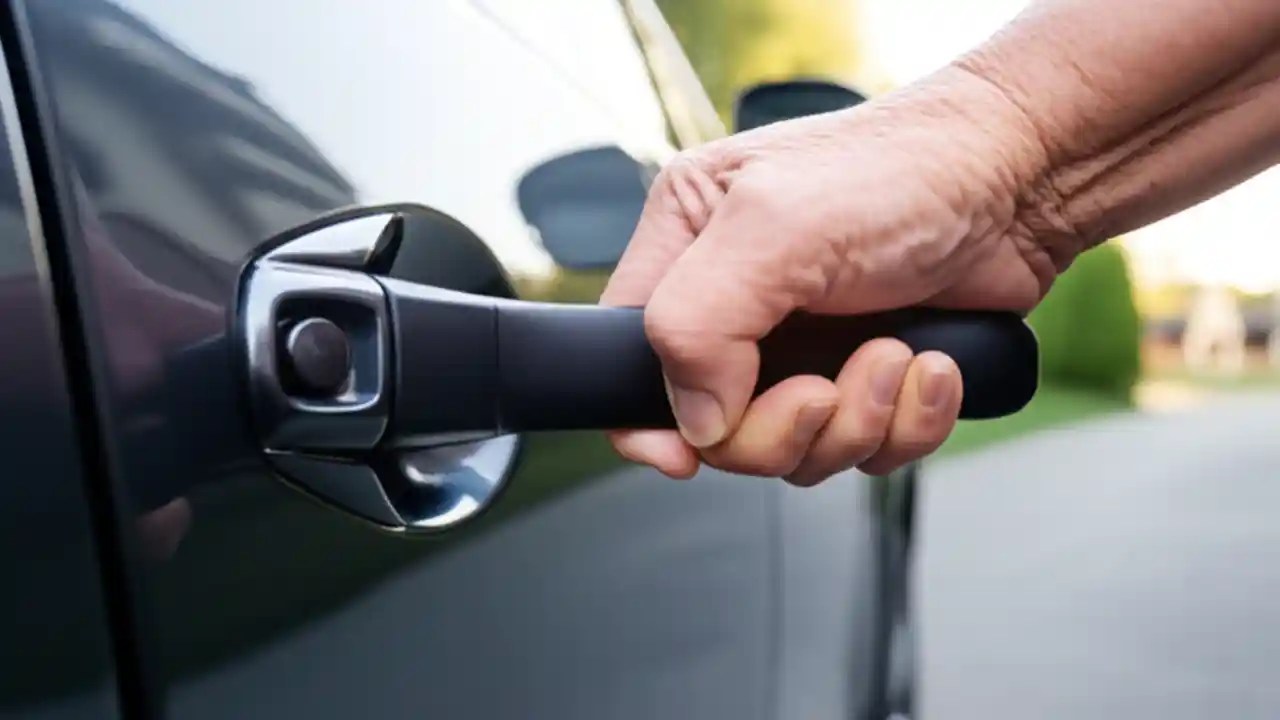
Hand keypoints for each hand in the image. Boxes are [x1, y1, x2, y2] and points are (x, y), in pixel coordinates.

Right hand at [601, 68, 1063, 483]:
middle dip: (783, 425)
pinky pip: (865, 449)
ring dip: (857, 420)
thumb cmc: (904, 172)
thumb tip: (693, 422)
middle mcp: (739, 302)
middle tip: (826, 384)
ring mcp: (802, 346)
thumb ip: (698, 324)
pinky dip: (907, 423)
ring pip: (793, 450)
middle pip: (714, 429)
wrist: (1023, 180)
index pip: (624, 357)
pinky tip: (930, 366)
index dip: (650, 421)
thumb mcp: (773, 229)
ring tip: (893, 354)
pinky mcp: (863, 375)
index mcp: (688, 247)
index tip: (689, 456)